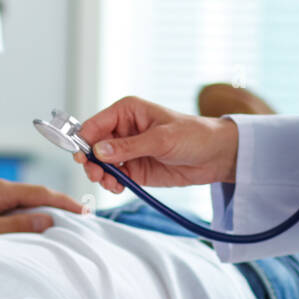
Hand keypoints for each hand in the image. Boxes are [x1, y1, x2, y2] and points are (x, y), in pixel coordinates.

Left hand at [0, 177, 86, 239]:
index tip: (85, 213)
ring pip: (26, 201)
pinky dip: (30, 215)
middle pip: (36, 194)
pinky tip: (37, 225)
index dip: (64, 202)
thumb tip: (49, 218)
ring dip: (45, 210)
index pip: (40, 192)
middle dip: (59, 204)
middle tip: (82, 218)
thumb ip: (18, 225)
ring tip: (66, 223)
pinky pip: (14, 209)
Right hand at [68, 95, 238, 193]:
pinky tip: (118, 187)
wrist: (216, 156)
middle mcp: (123, 130)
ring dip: (99, 175)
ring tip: (110, 183)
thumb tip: (98, 151)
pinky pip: (113, 177)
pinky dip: (111, 183)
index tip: (82, 157)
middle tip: (97, 174)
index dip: (84, 140)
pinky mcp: (134, 169)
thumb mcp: (161, 139)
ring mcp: (127, 150)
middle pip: (92, 146)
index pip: (95, 124)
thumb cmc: (194, 135)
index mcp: (126, 111)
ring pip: (100, 164)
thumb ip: (128, 146)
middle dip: (90, 161)